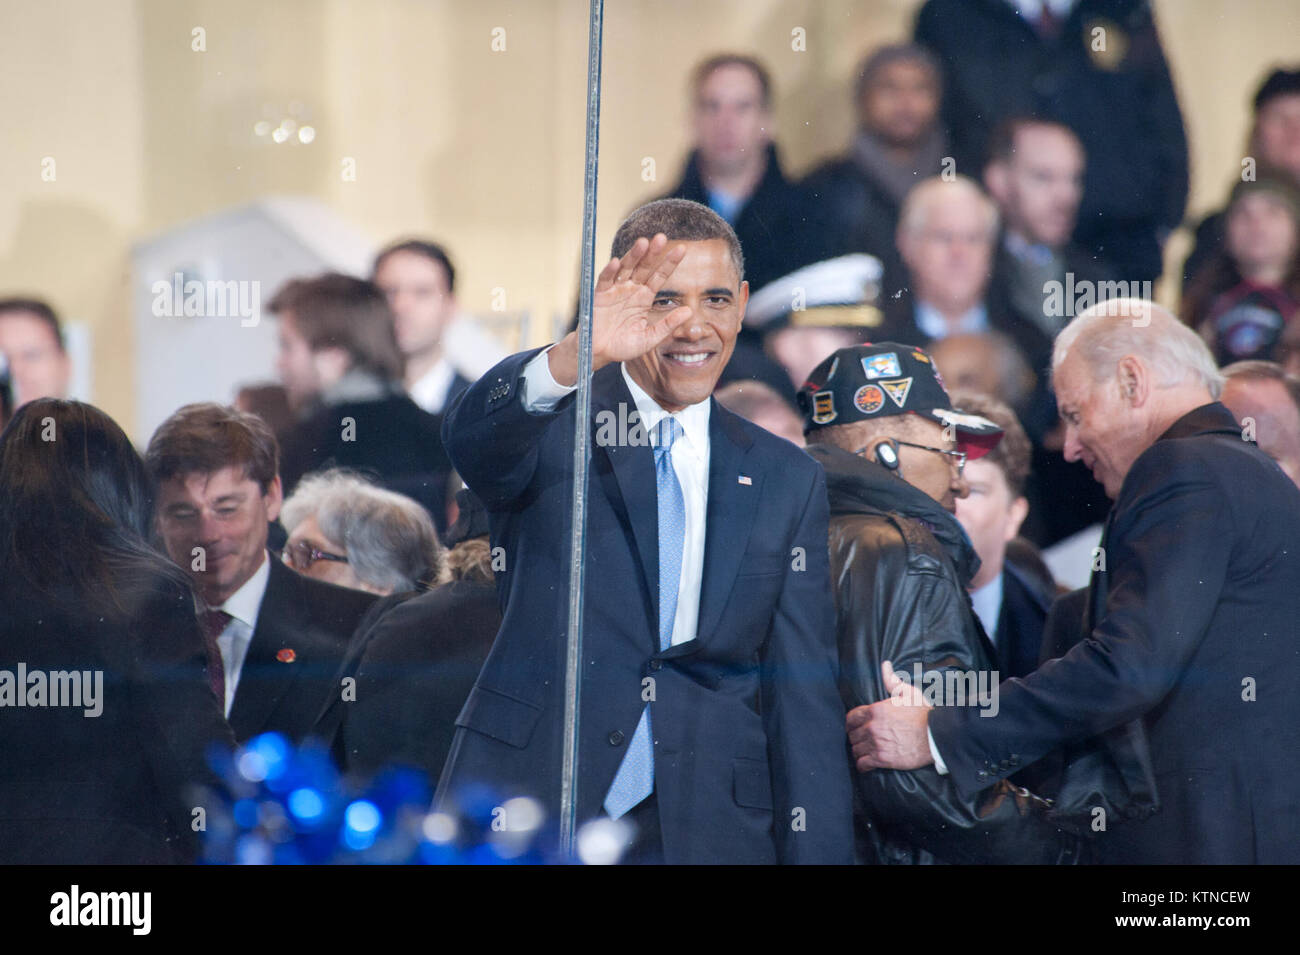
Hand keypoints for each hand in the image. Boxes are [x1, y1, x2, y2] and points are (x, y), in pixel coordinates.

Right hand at [547, 234, 691, 385]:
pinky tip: (616, 262)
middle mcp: (631, 289)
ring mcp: (615, 290)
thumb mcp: (650, 338)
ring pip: (626, 268)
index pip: (660, 275)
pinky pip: (605, 280)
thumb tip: (689, 311)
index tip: (683, 249)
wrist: (600, 354)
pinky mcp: (599, 295)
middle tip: (662, 237)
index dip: (669, 263)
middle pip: (644, 266)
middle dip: (652, 252)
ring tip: (643, 243)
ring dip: (633, 255)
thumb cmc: (624, 346)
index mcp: (644, 297)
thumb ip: (668, 325)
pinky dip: (610, 271)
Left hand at [846, 660, 934, 771]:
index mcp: (876, 710)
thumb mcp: (908, 693)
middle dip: (855, 737)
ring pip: (855, 749)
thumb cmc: (924, 714)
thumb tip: (885, 665)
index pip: (851, 717)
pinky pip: (862, 763)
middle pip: (852, 734)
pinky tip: (866, 764)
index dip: (852, 723)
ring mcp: (876, 743)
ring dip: (859, 750)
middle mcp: (873, 726)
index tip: (855, 726)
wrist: (937, 736)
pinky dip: (862, 765)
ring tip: (864, 751)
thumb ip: (892, 681)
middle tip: (861, 740)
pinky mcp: (882, 759)